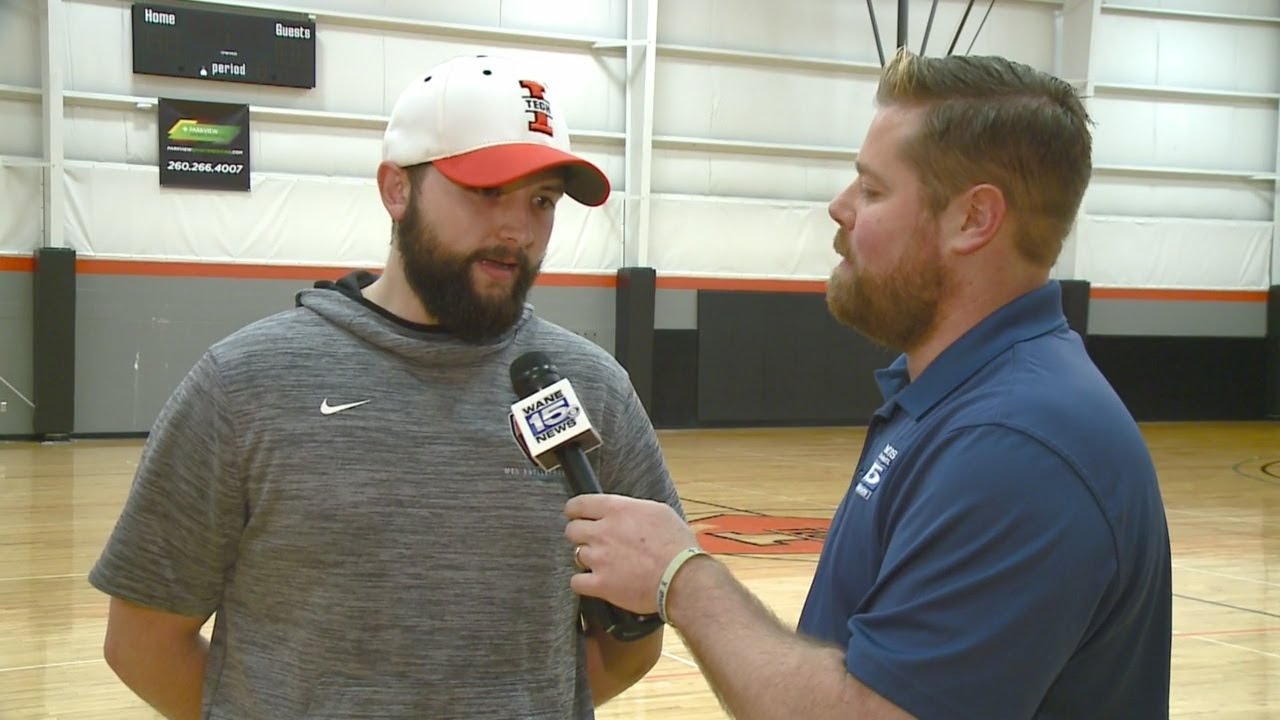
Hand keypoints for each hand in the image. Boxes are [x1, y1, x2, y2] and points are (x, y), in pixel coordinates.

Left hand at [564, 494, 698, 614]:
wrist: (682, 578)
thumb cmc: (678, 546)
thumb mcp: (659, 513)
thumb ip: (634, 510)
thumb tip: (625, 512)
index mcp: (618, 510)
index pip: (579, 504)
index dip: (574, 510)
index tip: (575, 515)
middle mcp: (604, 532)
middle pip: (572, 530)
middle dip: (580, 535)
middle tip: (593, 541)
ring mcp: (600, 558)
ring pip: (576, 554)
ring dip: (588, 558)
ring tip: (604, 563)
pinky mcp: (601, 584)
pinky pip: (577, 582)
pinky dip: (583, 583)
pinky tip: (594, 582)